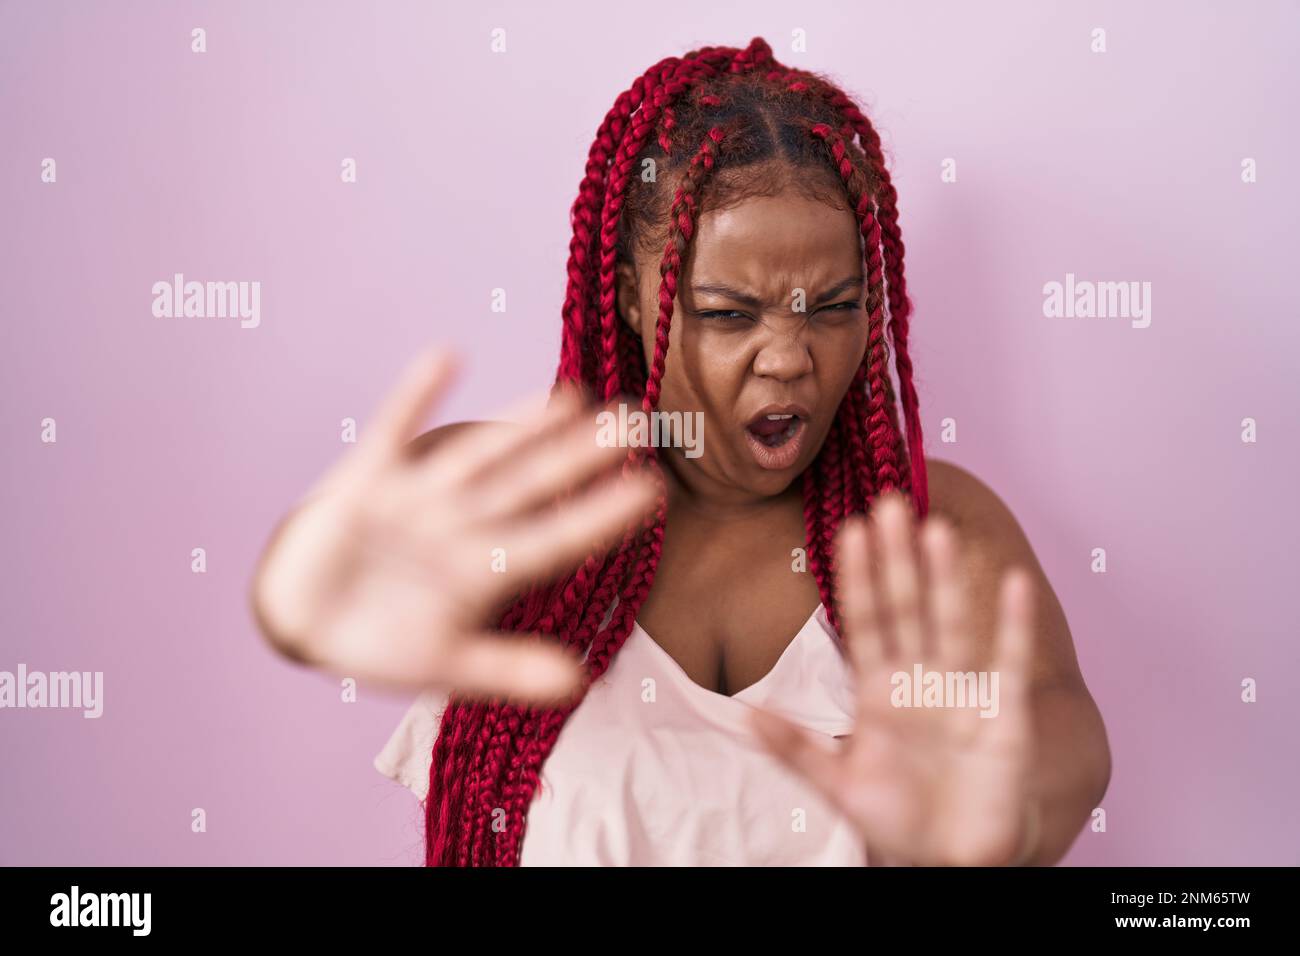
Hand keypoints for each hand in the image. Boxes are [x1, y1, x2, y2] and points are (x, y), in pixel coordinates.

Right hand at [251, 347, 657, 703]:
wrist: (302, 619)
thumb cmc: (380, 643)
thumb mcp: (442, 665)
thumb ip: (506, 668)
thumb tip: (579, 683)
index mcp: (486, 570)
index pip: (556, 539)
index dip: (600, 516)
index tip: (651, 490)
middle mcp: (463, 525)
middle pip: (531, 484)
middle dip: (580, 454)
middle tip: (637, 420)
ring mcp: (419, 498)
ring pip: (480, 454)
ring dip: (520, 424)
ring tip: (570, 397)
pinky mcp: (369, 479)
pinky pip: (395, 430)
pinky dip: (416, 395)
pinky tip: (447, 357)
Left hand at [748, 491, 1038, 865]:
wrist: (954, 860)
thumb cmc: (898, 819)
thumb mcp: (838, 784)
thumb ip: (795, 749)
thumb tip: (744, 714)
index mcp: (878, 689)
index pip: (864, 619)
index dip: (856, 576)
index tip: (847, 529)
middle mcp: (919, 678)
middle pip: (905, 606)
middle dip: (895, 557)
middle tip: (888, 501)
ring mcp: (960, 691)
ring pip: (950, 621)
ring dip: (943, 577)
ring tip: (935, 528)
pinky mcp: (1002, 713)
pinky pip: (1009, 662)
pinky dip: (1012, 625)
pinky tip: (1013, 582)